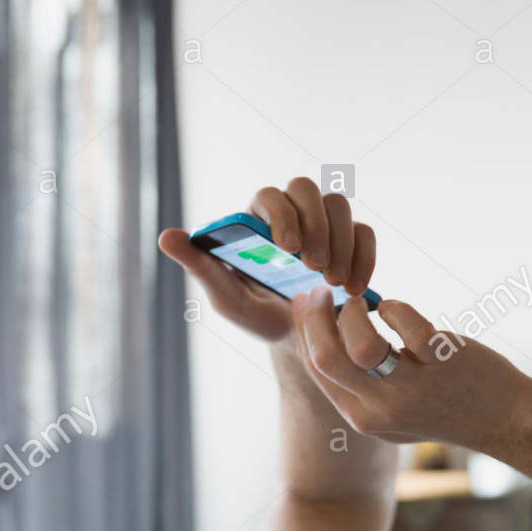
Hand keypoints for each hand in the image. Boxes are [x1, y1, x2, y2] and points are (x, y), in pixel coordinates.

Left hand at [158, 178, 375, 343]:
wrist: (297, 341)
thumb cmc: (255, 315)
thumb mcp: (225, 299)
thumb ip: (200, 267)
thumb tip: (166, 236)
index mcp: (257, 220)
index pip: (268, 196)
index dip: (281, 214)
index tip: (289, 248)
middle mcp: (292, 213)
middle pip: (306, 189)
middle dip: (314, 224)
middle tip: (312, 266)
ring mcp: (326, 225)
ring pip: (339, 205)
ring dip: (339, 242)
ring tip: (332, 282)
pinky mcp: (354, 242)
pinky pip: (365, 233)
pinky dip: (363, 259)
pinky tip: (353, 289)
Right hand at [292, 285, 531, 452]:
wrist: (503, 421)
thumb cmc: (443, 407)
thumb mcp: (390, 413)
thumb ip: (356, 387)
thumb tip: (319, 337)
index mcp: (361, 417)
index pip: (315, 369)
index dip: (303, 330)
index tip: (305, 303)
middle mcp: (382, 408)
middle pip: (325, 358)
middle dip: (314, 317)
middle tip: (322, 291)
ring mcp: (414, 388)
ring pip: (360, 347)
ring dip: (353, 314)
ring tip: (362, 302)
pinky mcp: (444, 364)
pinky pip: (408, 327)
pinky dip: (395, 308)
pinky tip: (395, 308)